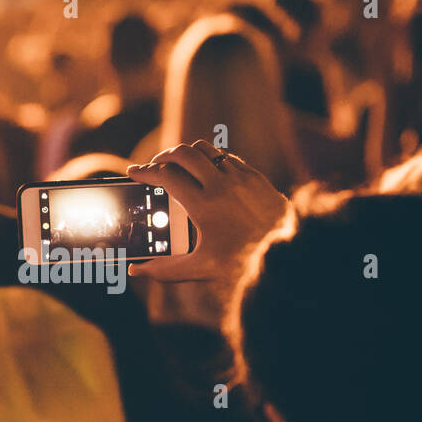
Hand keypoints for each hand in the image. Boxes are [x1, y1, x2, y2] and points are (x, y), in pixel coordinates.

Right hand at [126, 140, 289, 282]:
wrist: (287, 254)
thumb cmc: (244, 263)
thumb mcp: (202, 268)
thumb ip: (166, 269)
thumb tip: (136, 271)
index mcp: (204, 205)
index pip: (166, 176)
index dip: (145, 171)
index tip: (134, 172)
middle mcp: (221, 185)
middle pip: (182, 153)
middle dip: (163, 156)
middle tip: (154, 166)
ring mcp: (240, 177)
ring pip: (205, 149)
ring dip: (187, 154)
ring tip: (178, 166)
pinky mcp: (255, 176)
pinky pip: (226, 157)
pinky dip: (210, 161)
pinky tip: (207, 174)